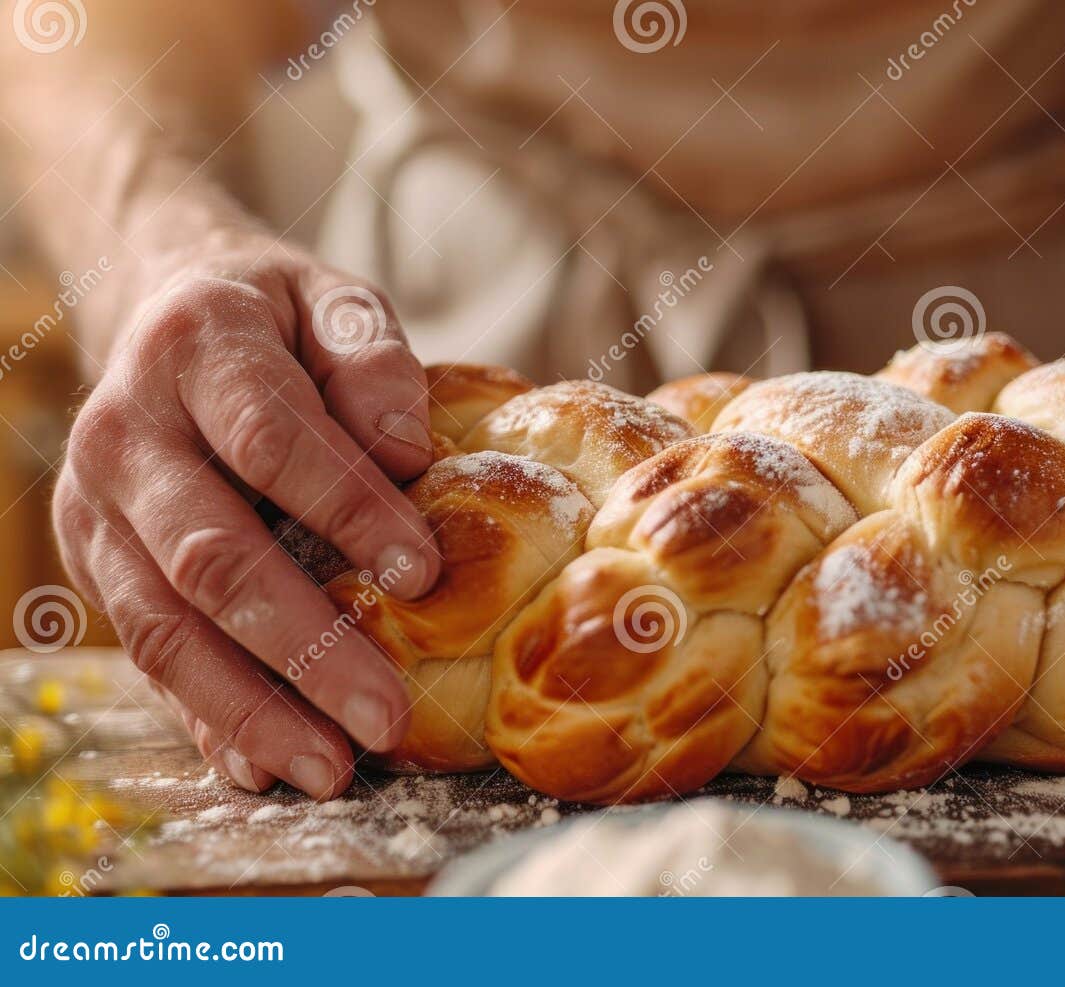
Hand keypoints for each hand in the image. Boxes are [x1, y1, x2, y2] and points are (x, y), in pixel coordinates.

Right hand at [53, 234, 442, 797]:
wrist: (169, 313)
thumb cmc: (281, 321)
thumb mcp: (336, 304)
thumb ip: (373, 362)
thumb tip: (409, 451)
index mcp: (194, 347)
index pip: (268, 439)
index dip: (344, 508)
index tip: (422, 573)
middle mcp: (125, 432)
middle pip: (210, 554)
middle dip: (302, 645)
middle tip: (385, 716)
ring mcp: (96, 506)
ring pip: (163, 624)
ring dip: (249, 707)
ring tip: (333, 768)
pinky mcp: (92, 563)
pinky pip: (145, 650)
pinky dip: (203, 714)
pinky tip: (261, 766)